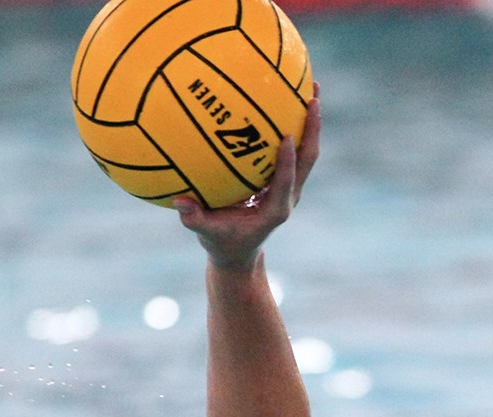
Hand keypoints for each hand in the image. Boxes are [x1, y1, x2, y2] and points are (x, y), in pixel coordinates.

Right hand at [175, 92, 320, 272]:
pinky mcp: (286, 180)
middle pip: (308, 158)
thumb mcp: (206, 235)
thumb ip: (194, 219)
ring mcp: (290, 186)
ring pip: (307, 151)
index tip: (285, 137)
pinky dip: (296, 124)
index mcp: (274, 210)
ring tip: (310, 86)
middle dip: (312, 128)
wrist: (240, 253)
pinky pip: (296, 149)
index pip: (284, 182)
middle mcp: (288, 195)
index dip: (287, 161)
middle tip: (312, 96)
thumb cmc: (222, 242)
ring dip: (310, 121)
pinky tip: (286, 97)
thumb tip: (179, 202)